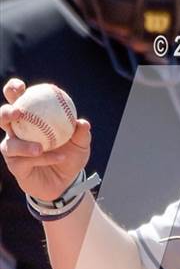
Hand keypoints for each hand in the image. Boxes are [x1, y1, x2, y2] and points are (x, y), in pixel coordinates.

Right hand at [0, 78, 90, 201]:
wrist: (67, 181)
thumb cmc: (70, 155)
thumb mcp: (80, 144)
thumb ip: (81, 134)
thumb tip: (82, 123)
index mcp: (29, 118)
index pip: (17, 100)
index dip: (13, 90)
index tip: (21, 86)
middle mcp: (17, 132)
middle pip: (3, 118)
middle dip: (6, 112)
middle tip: (18, 112)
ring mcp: (13, 150)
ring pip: (9, 144)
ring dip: (24, 145)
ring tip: (40, 147)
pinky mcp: (16, 166)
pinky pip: (25, 162)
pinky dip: (43, 159)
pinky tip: (58, 157)